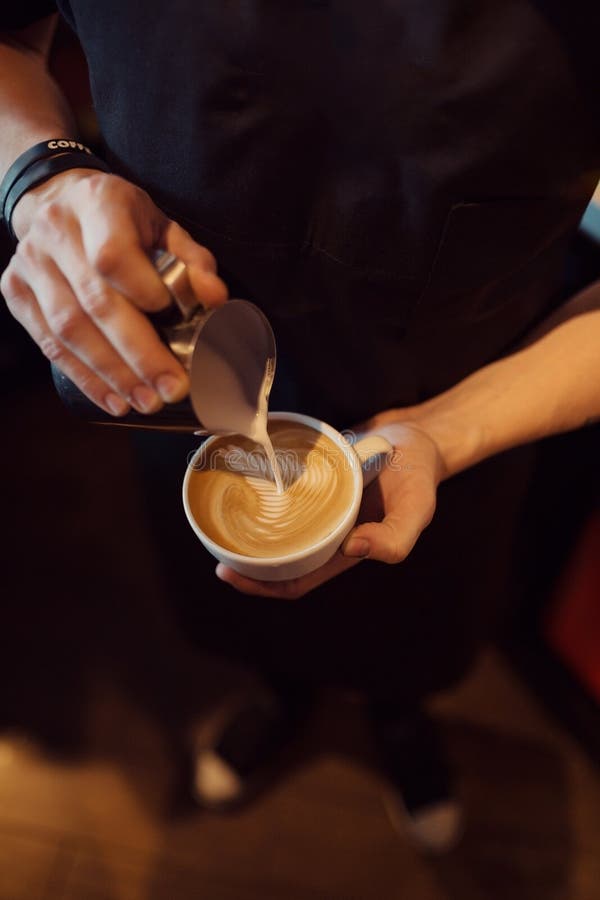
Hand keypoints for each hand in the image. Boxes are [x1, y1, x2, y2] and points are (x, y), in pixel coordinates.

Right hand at [1, 169, 227, 415]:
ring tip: (145, 401)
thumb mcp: (163, 227)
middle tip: (169, 388)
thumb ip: (193, 261)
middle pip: (95, 302)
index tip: (172, 319)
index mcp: (98, 204)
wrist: (58, 201)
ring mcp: (30, 263)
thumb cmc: (122, 221)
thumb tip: (215, 299)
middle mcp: (56, 230)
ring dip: (111, 374)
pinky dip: (85, 378)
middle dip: (137, 354)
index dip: (142, 292)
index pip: (112, 256)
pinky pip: (50, 345)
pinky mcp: (15, 291)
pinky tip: (114, 399)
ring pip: (69, 330)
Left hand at [215, 416, 446, 599]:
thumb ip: (394, 537)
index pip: (296, 580)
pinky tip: (242, 480)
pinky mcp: (311, 479)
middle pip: (275, 557)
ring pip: (273, 527)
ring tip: (218, 519)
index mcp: (344, 550)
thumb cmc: (419, 475)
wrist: (417, 435)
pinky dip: (262, 492)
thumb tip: (353, 549)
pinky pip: (280, 493)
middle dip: (243, 560)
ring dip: (247, 527)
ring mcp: (316, 507)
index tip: (231, 574)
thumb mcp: (417, 508)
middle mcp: (325, 533)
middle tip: (214, 545)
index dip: (263, 585)